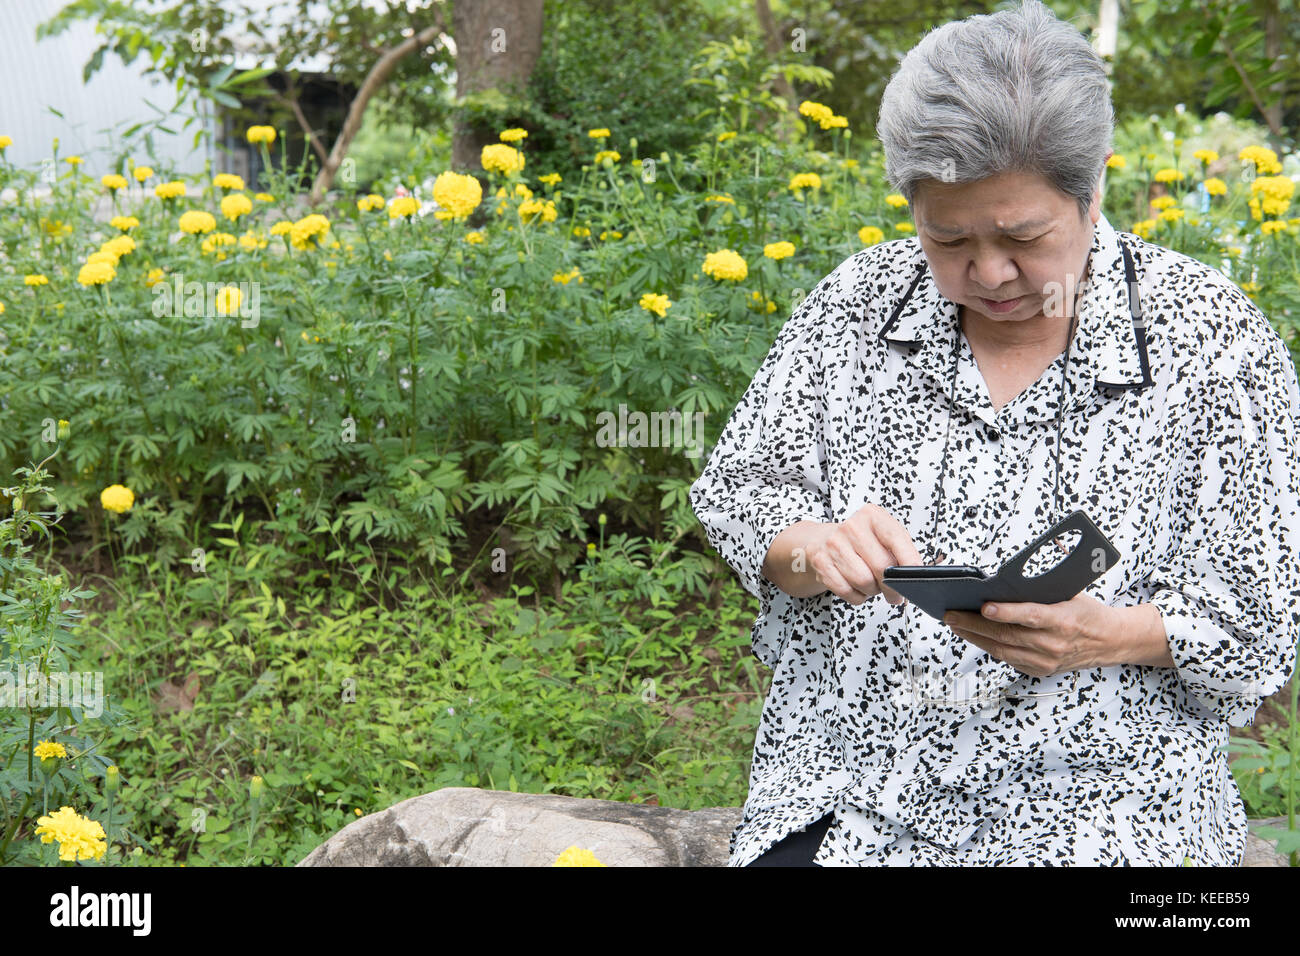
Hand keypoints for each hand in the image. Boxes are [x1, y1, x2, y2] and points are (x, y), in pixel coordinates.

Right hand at [806, 504, 924, 605]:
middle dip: (892, 586)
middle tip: (896, 593)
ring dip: (872, 590)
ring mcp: (834, 544)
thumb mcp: (883, 535)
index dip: (909, 562)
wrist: (822, 540)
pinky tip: (858, 588)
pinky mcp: (821, 562)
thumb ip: (902, 550)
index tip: (916, 577)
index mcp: (872, 516)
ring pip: (864, 581)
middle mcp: (852, 527)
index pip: (896, 539)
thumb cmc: (860, 541)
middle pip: (881, 566)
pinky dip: (857, 596)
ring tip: (873, 585)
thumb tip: (921, 572)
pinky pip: (846, 590)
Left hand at [942, 592, 1117, 677]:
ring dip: (975, 637)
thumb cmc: (1087, 613)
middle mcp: (1054, 645)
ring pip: (1002, 650)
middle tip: (951, 614)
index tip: (984, 607)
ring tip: (955, 624)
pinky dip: (989, 647)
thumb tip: (1004, 581)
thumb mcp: (1070, 593)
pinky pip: (1008, 659)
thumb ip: (1040, 590)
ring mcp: (1046, 661)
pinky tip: (974, 636)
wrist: (1110, 641)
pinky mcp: (1040, 671)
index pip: (1031, 616)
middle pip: (1007, 636)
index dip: (1006, 612)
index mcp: (1064, 621)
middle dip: (974, 624)